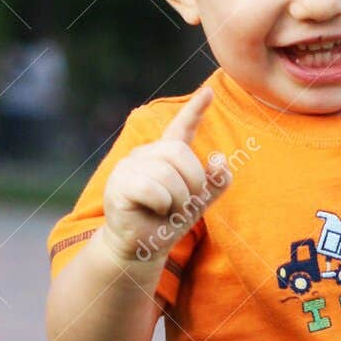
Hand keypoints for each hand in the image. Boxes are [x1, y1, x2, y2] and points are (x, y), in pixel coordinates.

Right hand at [102, 83, 230, 264]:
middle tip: (185, 205)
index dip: (195, 111)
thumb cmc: (166, 223)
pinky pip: (152, 188)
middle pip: (179, 153)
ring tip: (168, 211)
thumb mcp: (198, 203)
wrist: (140, 248)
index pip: (180, 128)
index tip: (208, 92)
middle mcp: (145, 155)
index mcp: (164, 156)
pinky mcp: (119, 185)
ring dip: (177, 200)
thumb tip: (221, 159)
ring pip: (167, 173)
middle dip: (193, 182)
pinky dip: (162, 205)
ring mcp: (129, 168)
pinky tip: (154, 211)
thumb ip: (214, 183)